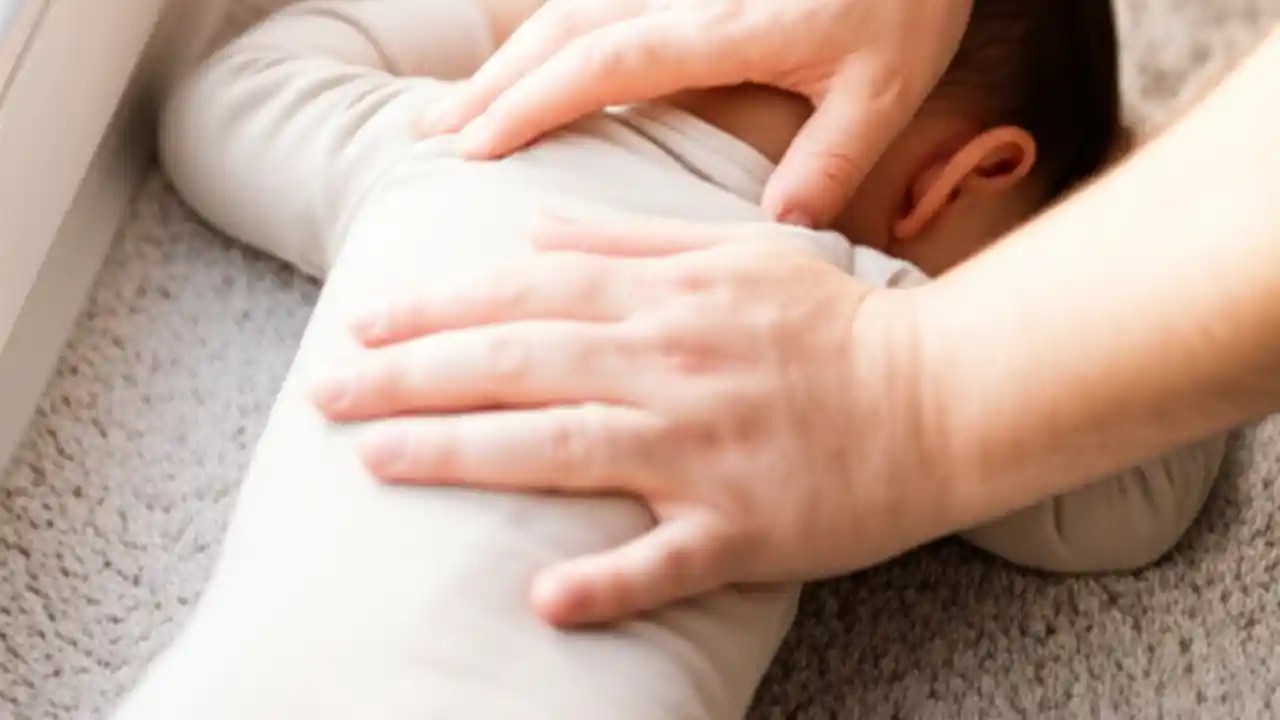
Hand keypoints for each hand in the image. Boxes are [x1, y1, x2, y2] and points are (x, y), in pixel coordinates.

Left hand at [311, 216, 953, 625]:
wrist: (940, 394)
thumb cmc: (833, 323)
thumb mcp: (737, 250)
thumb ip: (633, 237)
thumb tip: (535, 229)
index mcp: (667, 302)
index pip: (526, 295)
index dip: (436, 310)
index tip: (364, 324)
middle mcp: (671, 369)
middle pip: (519, 366)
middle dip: (411, 378)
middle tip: (327, 394)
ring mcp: (704, 451)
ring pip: (562, 450)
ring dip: (461, 456)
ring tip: (376, 462)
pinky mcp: (744, 526)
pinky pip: (665, 560)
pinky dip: (606, 583)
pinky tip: (544, 601)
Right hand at [423, 0, 972, 226]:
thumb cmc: (906, 0)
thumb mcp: (885, 86)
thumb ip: (829, 158)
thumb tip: (778, 225)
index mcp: (723, 26)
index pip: (603, 64)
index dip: (532, 104)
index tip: (473, 146)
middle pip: (560, 31)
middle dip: (490, 84)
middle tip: (428, 134)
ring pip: (567, 11)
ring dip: (505, 59)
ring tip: (451, 107)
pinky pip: (593, 3)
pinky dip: (544, 40)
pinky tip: (519, 70)